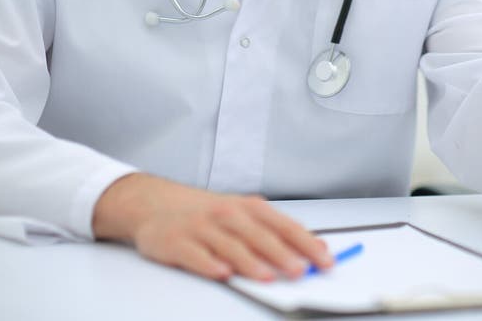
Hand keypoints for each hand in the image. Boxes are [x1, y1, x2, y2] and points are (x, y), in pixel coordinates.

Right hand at [93, 173, 332, 280]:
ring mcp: (201, 228)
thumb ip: (274, 232)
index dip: (305, 242)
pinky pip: (195, 255)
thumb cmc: (207, 214)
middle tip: (300, 271)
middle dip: (281, 253)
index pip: (283, 225)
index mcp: (247, 208)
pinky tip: (221, 272)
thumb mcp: (242, 215)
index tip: (324, 259)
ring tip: (267, 277)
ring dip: (249, 261)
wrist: (156, 204)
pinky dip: (209, 264)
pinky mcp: (177, 243)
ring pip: (229, 245)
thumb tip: (313, 248)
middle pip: (258, 235)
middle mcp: (226, 215)